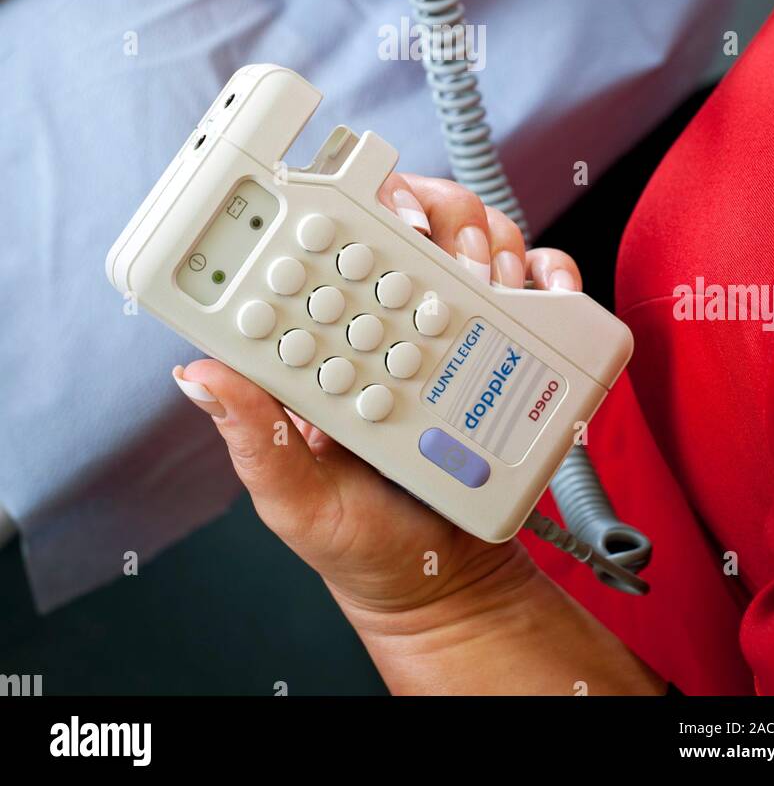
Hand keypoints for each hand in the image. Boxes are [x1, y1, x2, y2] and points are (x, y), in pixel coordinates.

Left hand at [174, 174, 663, 694]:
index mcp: (334, 344)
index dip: (353, 214)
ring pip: (479, 239)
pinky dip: (548, 275)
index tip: (381, 218)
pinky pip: (537, 289)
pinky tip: (542, 294)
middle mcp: (395, 322)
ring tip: (492, 283)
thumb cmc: (361, 539)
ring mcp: (459, 329)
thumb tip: (200, 376)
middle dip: (438, 214)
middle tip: (452, 255)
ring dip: (490, 242)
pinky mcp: (513, 348)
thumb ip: (256, 439)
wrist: (447, 585)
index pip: (335, 253)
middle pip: (418, 223)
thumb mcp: (295, 498)